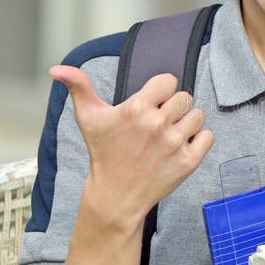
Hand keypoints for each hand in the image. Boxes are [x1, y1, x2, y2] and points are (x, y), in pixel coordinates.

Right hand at [50, 65, 213, 220]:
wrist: (116, 195)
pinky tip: (181, 145)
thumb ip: (78, 87)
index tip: (152, 102)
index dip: (161, 90)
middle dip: (174, 107)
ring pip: (198, 115)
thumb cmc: (103, 153)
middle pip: (185, 97)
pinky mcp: (188, 162)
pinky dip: (200, 140)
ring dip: (187, 122)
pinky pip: (208, 136)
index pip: (169, 80)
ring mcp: (174, 144)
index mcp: (137, 108)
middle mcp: (157, 124)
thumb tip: (56, 68)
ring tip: (170, 134)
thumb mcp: (88, 118)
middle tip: (160, 122)